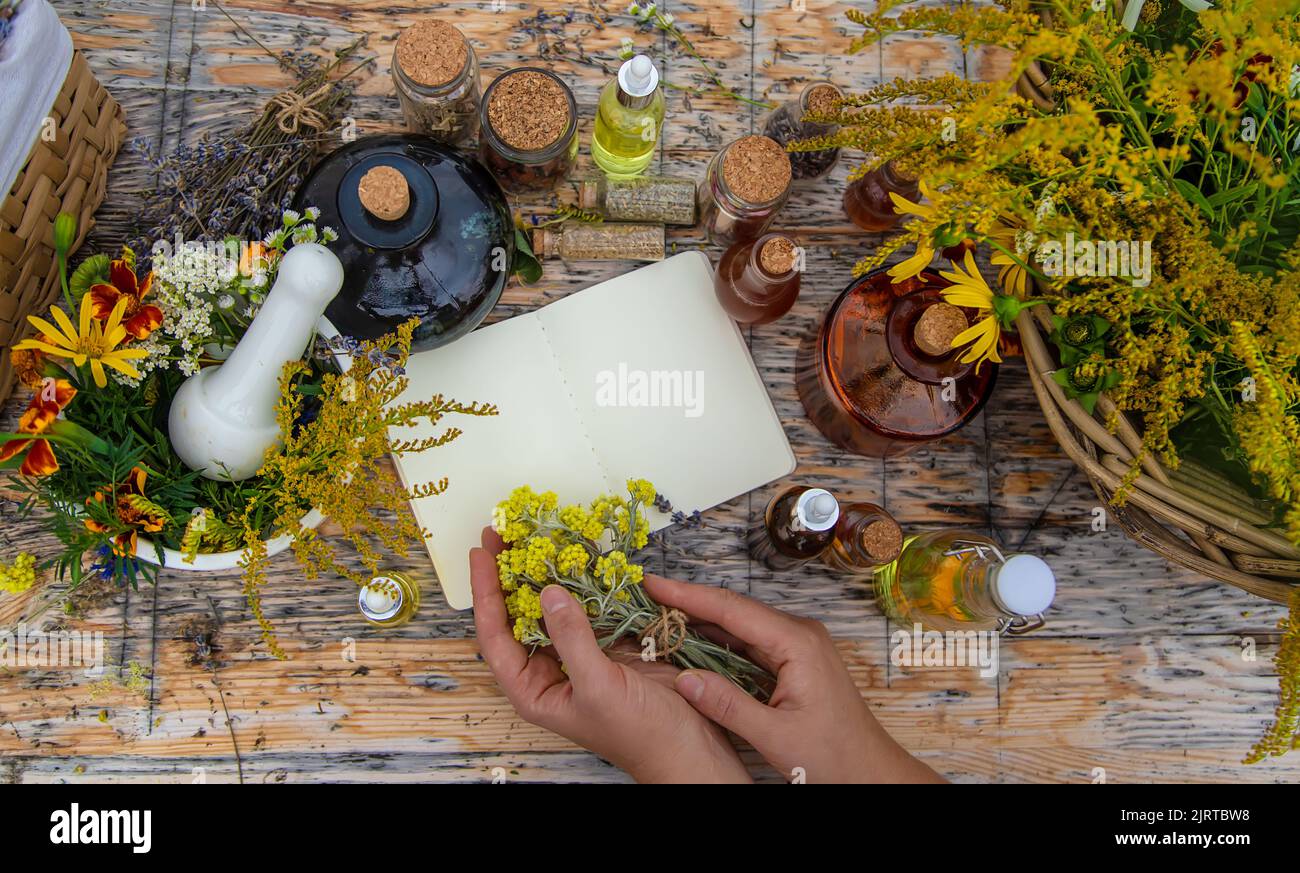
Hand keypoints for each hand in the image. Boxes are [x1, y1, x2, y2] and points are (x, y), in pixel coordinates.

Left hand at [469, 528, 751, 782]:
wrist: (689, 747)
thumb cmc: (640, 734)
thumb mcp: (598, 687)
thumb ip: (572, 639)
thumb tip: (548, 592)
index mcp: (534, 690)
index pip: (496, 635)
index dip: (485, 593)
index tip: (481, 554)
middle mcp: (551, 669)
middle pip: (518, 614)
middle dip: (509, 574)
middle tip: (502, 531)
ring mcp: (581, 652)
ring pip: (553, 605)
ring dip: (545, 570)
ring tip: (533, 533)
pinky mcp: (611, 640)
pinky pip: (590, 604)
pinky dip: (583, 579)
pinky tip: (578, 553)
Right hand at [645, 574, 943, 783]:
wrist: (869, 770)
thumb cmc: (833, 755)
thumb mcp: (775, 735)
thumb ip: (728, 706)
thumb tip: (683, 679)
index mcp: (797, 643)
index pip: (732, 609)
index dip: (688, 595)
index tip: (652, 583)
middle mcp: (799, 634)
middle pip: (734, 610)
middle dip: (690, 601)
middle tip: (648, 594)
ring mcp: (798, 645)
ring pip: (740, 625)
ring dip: (702, 619)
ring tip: (661, 612)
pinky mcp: (794, 660)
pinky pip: (749, 642)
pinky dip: (719, 640)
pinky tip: (693, 639)